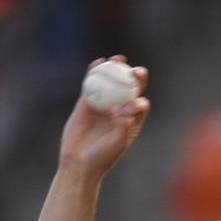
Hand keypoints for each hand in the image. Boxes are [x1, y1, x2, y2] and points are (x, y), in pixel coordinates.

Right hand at [59, 57, 149, 176]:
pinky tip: (98, 63)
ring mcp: (103, 105)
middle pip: (129, 89)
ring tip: (118, 59)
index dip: (141, 96)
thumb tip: (125, 106)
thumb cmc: (102, 157)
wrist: (79, 162)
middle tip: (135, 72)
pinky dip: (95, 73)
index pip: (140, 103)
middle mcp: (119, 110)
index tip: (135, 97)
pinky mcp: (88, 102)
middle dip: (135, 77)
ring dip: (116, 69)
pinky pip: (93, 84)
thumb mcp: (117, 143)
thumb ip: (123, 125)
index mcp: (131, 121)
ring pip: (111, 83)